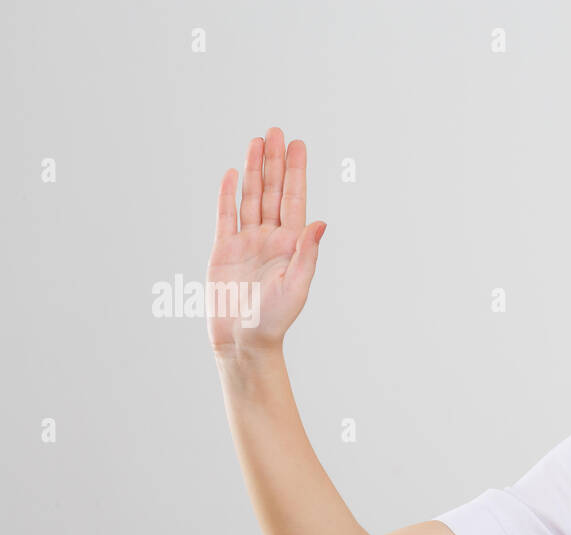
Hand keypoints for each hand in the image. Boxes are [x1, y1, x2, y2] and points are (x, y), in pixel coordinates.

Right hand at [206, 126, 325, 353]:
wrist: (243, 340)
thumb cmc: (275, 319)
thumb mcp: (297, 286)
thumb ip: (307, 254)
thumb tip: (320, 223)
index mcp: (291, 245)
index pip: (294, 199)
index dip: (296, 171)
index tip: (298, 144)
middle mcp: (270, 238)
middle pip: (272, 191)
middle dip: (274, 162)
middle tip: (276, 131)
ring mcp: (247, 242)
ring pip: (250, 198)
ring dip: (253, 170)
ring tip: (256, 142)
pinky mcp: (224, 250)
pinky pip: (225, 216)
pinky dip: (227, 195)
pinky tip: (230, 174)